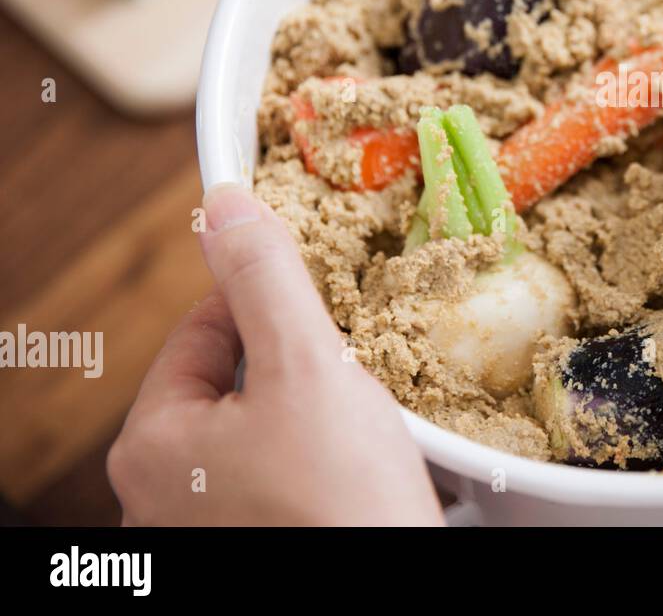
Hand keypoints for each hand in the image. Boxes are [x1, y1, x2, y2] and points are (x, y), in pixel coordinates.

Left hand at [108, 185, 443, 525]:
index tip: (318, 294)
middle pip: (238, 388)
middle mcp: (165, 498)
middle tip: (357, 364)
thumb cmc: (339, 505)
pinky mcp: (261, 547)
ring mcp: (211, 533)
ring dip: (324, 419)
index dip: (264, 301)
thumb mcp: (307, 368)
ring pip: (270, 439)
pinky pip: (290, 487)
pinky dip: (331, 469)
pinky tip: (373, 471)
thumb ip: (265, 279)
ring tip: (373, 422)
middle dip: (303, 368)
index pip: (202, 333)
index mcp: (156, 444)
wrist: (386, 603)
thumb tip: (225, 205)